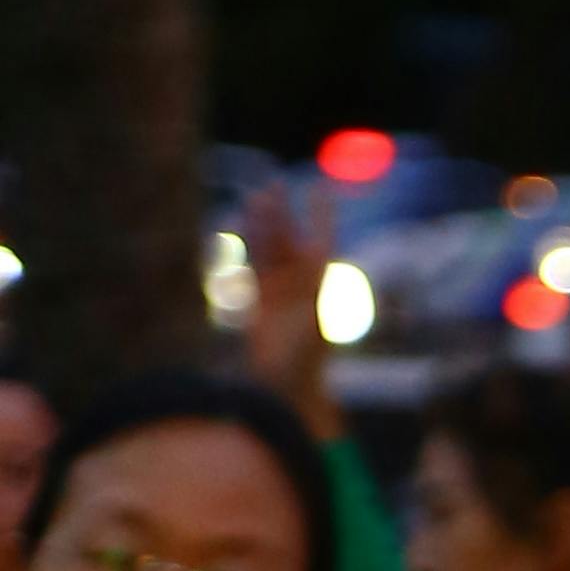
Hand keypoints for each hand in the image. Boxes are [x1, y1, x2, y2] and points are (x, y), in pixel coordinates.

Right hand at [240, 184, 336, 432]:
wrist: (287, 386)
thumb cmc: (304, 358)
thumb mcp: (312, 316)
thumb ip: (312, 285)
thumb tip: (319, 256)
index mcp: (321, 287)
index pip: (323, 241)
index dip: (321, 215)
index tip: (320, 189)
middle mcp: (303, 286)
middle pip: (291, 240)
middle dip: (283, 214)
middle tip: (274, 184)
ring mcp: (282, 293)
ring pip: (271, 249)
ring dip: (264, 225)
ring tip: (257, 197)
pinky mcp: (263, 302)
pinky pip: (255, 266)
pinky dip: (250, 247)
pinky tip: (245, 226)